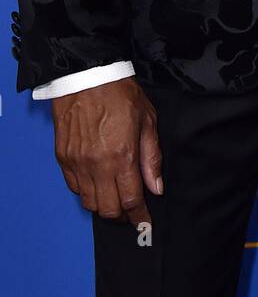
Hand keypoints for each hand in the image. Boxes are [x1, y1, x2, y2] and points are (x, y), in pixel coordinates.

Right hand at [52, 78, 162, 227]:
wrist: (87, 76)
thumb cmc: (119, 93)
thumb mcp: (147, 120)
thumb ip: (152, 157)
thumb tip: (156, 186)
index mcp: (122, 156)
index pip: (131, 200)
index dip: (139, 215)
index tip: (145, 220)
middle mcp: (97, 164)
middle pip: (108, 209)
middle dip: (122, 214)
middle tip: (131, 208)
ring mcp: (77, 163)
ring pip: (89, 203)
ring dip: (103, 205)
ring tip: (114, 195)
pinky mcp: (63, 158)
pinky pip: (74, 188)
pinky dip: (86, 191)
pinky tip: (97, 181)